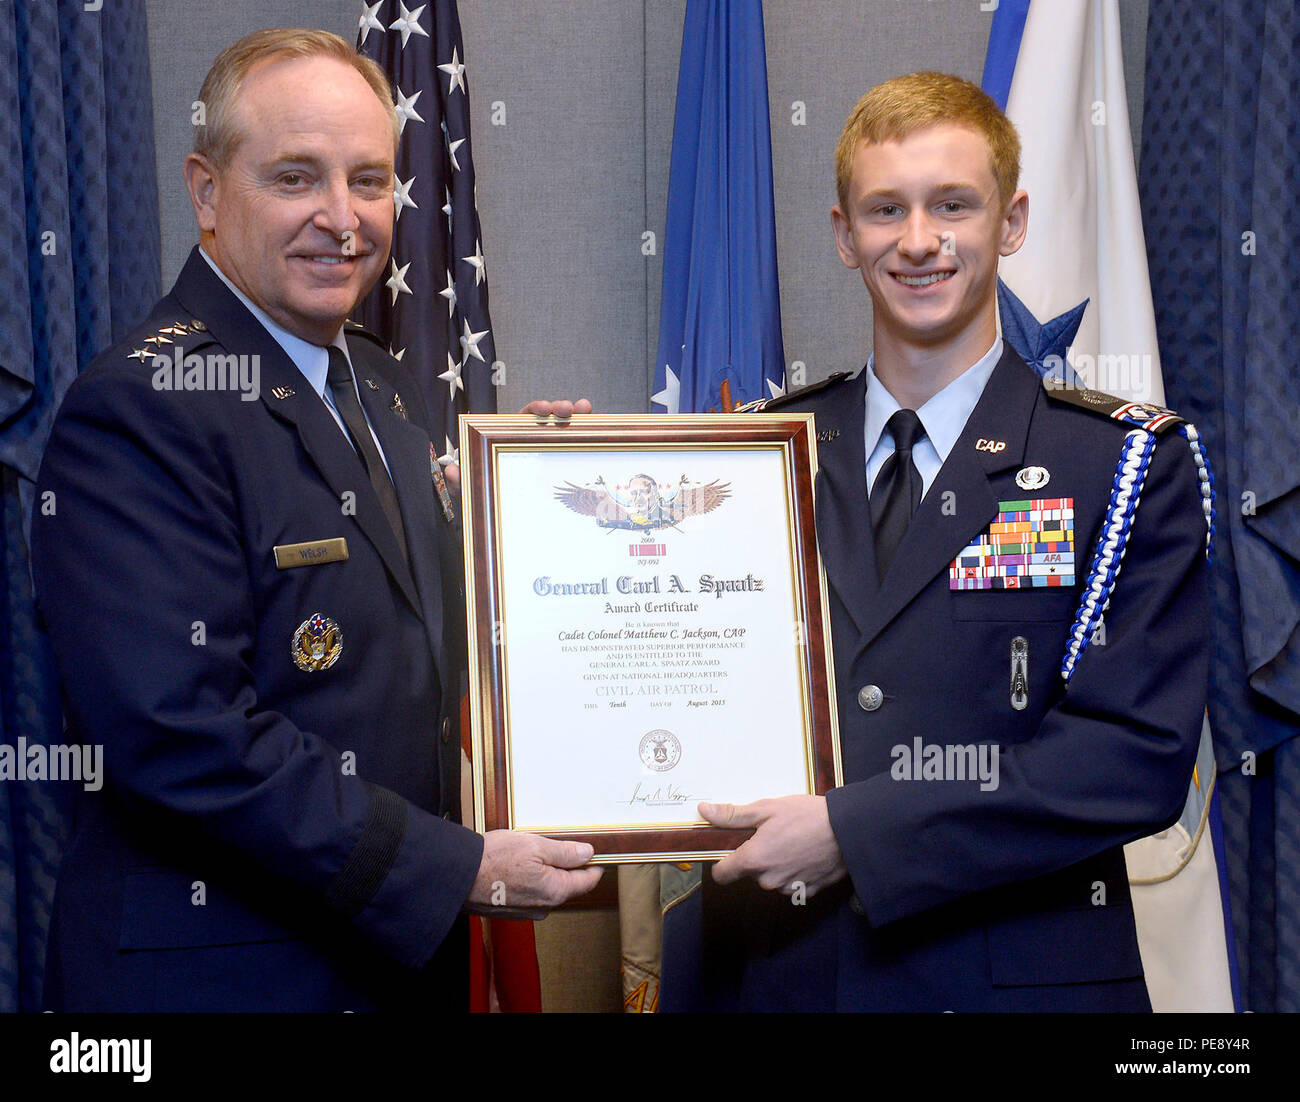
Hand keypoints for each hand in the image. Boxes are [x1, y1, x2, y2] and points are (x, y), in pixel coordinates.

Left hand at [443, 399, 592, 492]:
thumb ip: (462, 483)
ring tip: (585, 409)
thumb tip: (451, 470)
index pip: (523, 418)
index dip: (535, 410)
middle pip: (549, 418)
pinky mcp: (564, 465)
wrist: (507, 521)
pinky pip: (577, 448)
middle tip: (567, 409)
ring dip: (578, 415)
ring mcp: (550, 452)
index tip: (543, 409)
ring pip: (566, 429)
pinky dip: (588, 436)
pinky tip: (597, 427)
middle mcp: (533, 442)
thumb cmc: (491, 500)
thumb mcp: (475, 493)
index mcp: (512, 441)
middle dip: (559, 408)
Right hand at [466, 830, 603, 918]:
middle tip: (556, 844)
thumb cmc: (494, 859)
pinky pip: (529, 892)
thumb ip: (565, 852)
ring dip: (545, 871)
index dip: (594, 865)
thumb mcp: (535, 846)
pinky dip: (529, 879)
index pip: (587, 881)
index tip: (596, 853)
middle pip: (566, 884)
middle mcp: (544, 907)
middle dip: (565, 865)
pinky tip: (516, 865)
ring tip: (530, 852)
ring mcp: (526, 910)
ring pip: (546, 888)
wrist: (459, 876)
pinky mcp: (511, 909)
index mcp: (555, 891)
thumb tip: (587, 854)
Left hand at [702, 796, 846, 898]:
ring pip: (771, 878)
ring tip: (792, 841)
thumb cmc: (808, 816)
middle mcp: (768, 880)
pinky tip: (805, 853)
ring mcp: (789, 888)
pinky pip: (791, 884)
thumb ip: (733, 815)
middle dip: (756, 856)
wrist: (849, 831)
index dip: (722, 862)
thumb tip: (705, 811)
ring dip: (776, 864)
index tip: (730, 849)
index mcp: (754, 859)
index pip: (722, 874)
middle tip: (772, 834)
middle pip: (749, 873)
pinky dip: (794, 872)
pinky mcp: (807, 892)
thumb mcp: (767, 808)